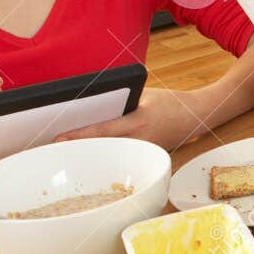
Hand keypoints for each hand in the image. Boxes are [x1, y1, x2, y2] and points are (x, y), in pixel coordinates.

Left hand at [58, 88, 206, 149]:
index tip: (59, 139)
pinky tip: (93, 156)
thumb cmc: (171, 103)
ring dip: (92, 154)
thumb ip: (122, 101)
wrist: (198, 115)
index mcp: (138, 121)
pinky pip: (124, 158)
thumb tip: (94, 103)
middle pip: (103, 148)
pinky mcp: (148, 158)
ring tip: (68, 153)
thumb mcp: (145, 95)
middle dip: (79, 148)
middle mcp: (141, 140)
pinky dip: (108, 157)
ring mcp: (145, 152)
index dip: (79, 136)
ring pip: (112, 156)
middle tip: (55, 149)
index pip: (102, 130)